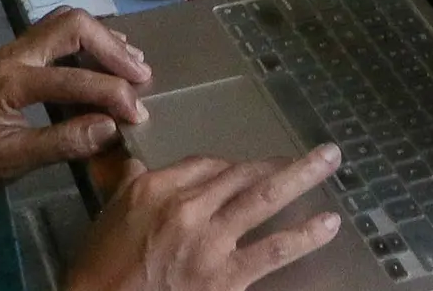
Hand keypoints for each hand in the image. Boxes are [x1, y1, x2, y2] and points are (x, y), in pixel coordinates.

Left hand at [0, 9, 150, 182]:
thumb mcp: (10, 160)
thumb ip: (62, 143)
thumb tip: (110, 128)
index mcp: (14, 81)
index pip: (76, 79)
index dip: (113, 95)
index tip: (137, 115)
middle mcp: (16, 53)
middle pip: (74, 25)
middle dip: (113, 48)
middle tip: (142, 75)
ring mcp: (15, 48)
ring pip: (67, 21)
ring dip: (104, 38)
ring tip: (133, 63)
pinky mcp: (16, 53)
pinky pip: (58, 32)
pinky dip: (89, 40)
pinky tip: (106, 57)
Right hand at [64, 149, 343, 290]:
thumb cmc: (101, 266)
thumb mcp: (111, 212)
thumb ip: (131, 182)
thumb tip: (139, 163)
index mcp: (158, 188)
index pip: (207, 165)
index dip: (233, 166)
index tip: (249, 170)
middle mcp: (187, 207)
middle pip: (240, 174)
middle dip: (277, 163)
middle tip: (311, 155)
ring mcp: (210, 242)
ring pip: (264, 199)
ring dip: (302, 176)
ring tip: (330, 161)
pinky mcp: (225, 276)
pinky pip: (273, 250)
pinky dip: (304, 235)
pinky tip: (328, 223)